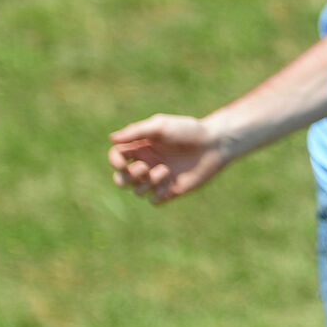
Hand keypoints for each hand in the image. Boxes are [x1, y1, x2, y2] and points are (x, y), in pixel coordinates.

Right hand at [107, 114, 232, 204]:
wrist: (215, 144)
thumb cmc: (189, 131)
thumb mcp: (161, 126)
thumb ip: (136, 132)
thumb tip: (111, 139)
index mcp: (141, 147)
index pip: (116, 158)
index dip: (114, 162)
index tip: (123, 163)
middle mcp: (147, 163)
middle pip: (121, 179)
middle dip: (127, 177)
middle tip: (144, 168)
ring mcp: (159, 178)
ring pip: (137, 190)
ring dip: (146, 183)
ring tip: (165, 170)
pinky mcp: (172, 190)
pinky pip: (154, 201)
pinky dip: (157, 193)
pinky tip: (171, 181)